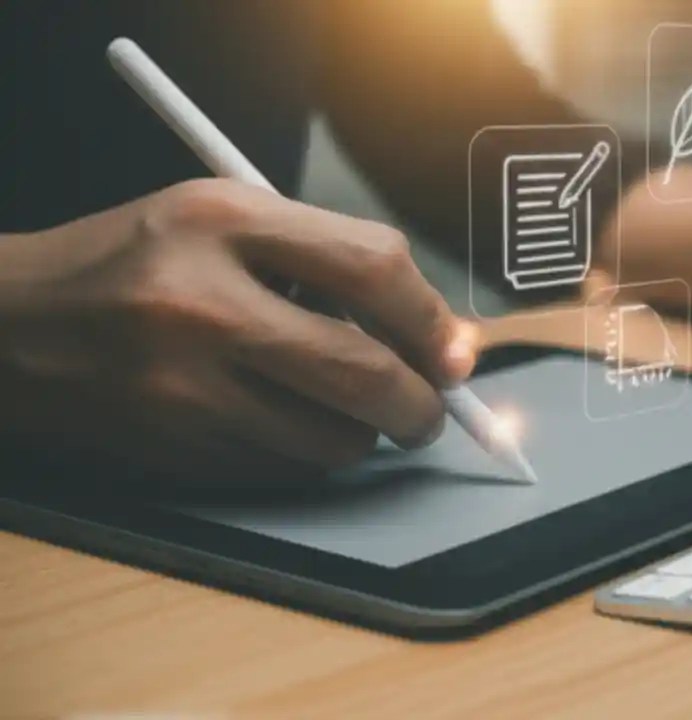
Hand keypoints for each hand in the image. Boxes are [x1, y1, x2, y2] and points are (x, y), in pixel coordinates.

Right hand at [0, 179, 475, 479]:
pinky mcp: (170, 451)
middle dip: (421, 406)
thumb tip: (441, 338)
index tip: (451, 349)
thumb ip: (329, 262)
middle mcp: (202, 303)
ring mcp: (182, 386)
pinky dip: (302, 458)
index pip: (373, 267)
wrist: (6, 329)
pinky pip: (283, 473)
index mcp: (222, 221)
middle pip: (365, 374)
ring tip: (336, 410)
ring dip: (359, 437)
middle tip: (428, 411)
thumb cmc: (129, 265)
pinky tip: (271, 424)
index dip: (430, 318)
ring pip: (332, 442)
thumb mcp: (221, 222)